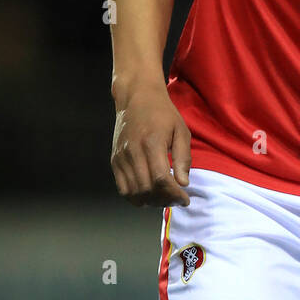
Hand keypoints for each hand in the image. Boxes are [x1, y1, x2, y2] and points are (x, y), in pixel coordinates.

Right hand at [111, 84, 190, 206]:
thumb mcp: (181, 131)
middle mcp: (133, 152)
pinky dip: (136, 197)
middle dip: (164, 200)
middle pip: (147, 189)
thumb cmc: (163, 114)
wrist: (136, 98)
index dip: (174, 194)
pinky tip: (150, 194)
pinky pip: (123, 188)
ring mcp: (121, 157)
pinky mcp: (114, 161)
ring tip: (164, 197)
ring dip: (151, 201)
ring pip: (134, 193)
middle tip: (176, 199)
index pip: (161, 179)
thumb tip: (184, 183)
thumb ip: (183, 157)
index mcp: (152, 143)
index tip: (185, 200)